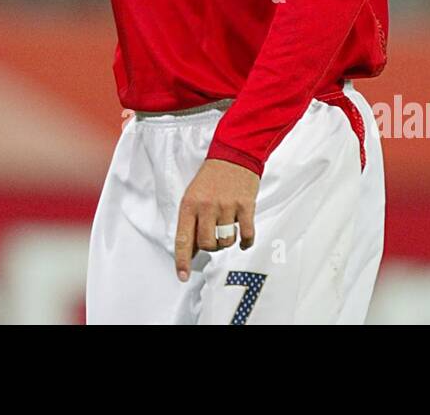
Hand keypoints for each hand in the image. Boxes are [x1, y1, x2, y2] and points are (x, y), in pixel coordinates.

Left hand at [174, 159, 258, 281]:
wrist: (234, 154)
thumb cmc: (211, 178)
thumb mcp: (193, 196)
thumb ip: (191, 223)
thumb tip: (191, 252)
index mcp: (189, 204)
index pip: (183, 238)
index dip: (182, 260)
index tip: (182, 276)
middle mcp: (207, 206)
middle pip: (208, 244)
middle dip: (212, 246)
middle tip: (215, 237)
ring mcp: (227, 206)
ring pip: (227, 241)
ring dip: (228, 241)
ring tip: (228, 229)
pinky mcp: (246, 205)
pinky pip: (247, 234)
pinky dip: (245, 241)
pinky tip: (243, 239)